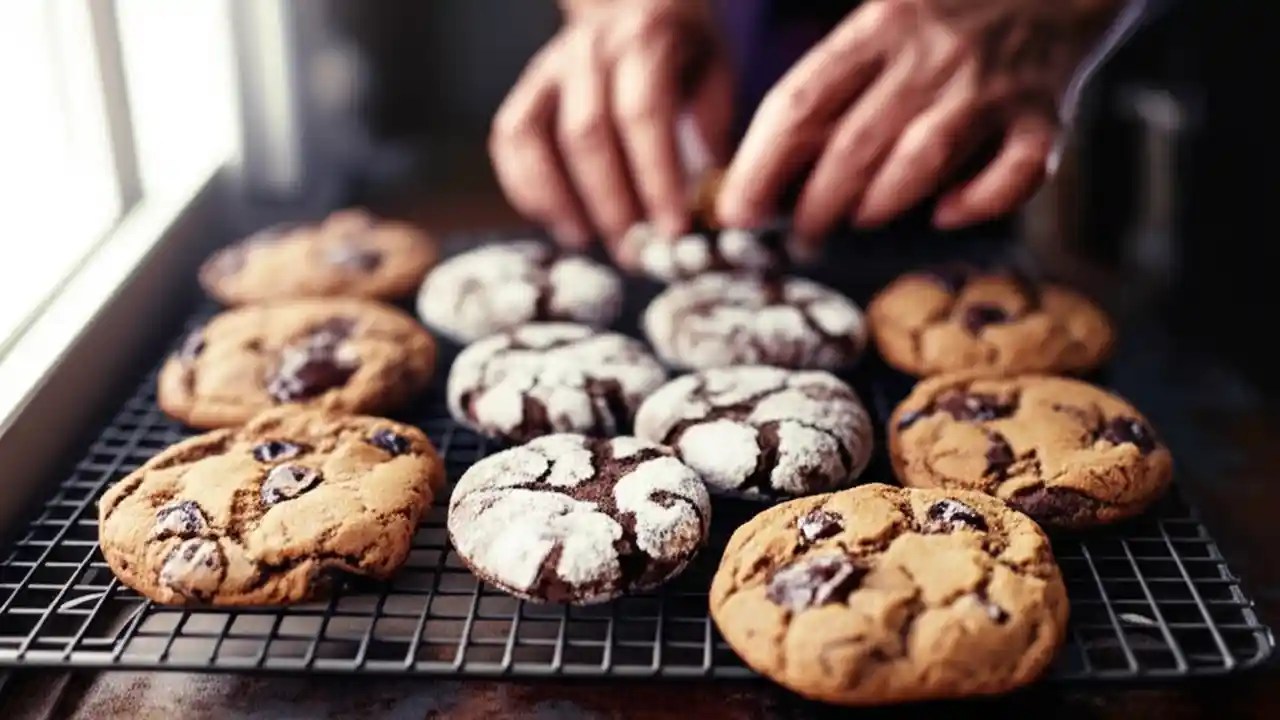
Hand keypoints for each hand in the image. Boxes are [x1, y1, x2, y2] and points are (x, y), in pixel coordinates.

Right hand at [489, 0, 732, 258]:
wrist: (634, 6)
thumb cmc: (682, 55)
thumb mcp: (714, 75)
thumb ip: (711, 133)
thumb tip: (711, 206)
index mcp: (645, 40)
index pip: (643, 115)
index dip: (655, 178)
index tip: (672, 231)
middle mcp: (589, 49)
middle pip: (586, 133)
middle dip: (610, 203)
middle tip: (634, 252)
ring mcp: (549, 67)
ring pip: (535, 137)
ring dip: (560, 199)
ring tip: (588, 241)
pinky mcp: (526, 88)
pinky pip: (509, 140)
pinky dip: (526, 187)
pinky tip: (558, 221)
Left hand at [717, 0, 1122, 251]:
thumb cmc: (952, 10)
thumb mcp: (883, 17)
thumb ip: (832, 81)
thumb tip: (769, 170)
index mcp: (880, 23)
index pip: (800, 102)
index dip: (759, 166)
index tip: (735, 212)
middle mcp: (932, 53)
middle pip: (854, 144)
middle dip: (814, 205)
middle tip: (799, 237)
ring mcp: (992, 85)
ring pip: (923, 159)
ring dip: (879, 204)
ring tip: (857, 221)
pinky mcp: (1047, 114)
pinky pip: (1017, 172)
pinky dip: (980, 202)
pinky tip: (946, 213)